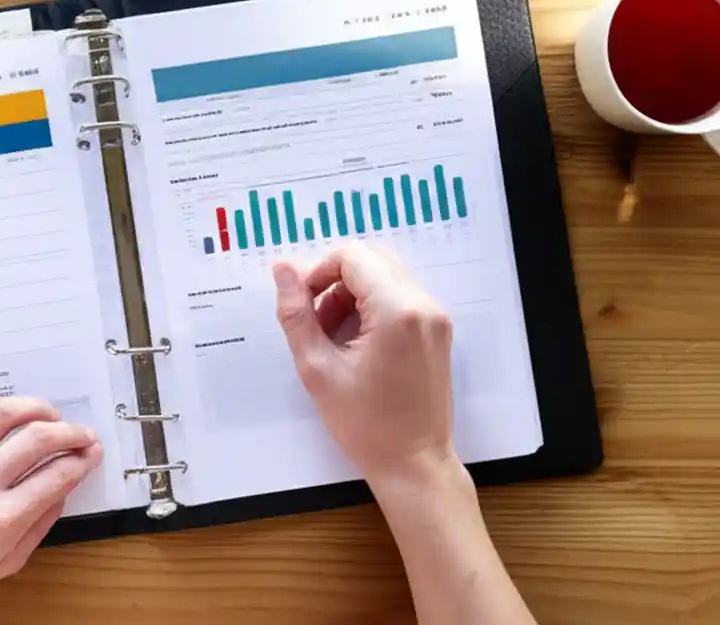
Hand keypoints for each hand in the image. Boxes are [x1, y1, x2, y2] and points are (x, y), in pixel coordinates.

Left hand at [0, 390, 102, 624]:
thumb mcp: (0, 567)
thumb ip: (37, 526)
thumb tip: (61, 489)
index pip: (58, 474)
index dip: (83, 459)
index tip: (89, 453)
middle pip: (39, 438)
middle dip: (71, 432)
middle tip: (77, 434)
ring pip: (1, 413)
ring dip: (34, 407)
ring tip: (43, 414)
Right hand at [272, 241, 454, 489]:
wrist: (413, 462)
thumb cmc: (365, 424)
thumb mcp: (316, 367)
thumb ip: (296, 313)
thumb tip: (282, 269)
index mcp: (397, 310)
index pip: (352, 256)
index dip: (318, 271)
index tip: (302, 303)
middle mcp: (423, 305)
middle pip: (371, 259)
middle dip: (335, 280)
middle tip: (315, 318)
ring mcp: (435, 316)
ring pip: (385, 276)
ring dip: (352, 293)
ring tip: (331, 335)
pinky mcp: (437, 330)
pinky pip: (400, 296)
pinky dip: (372, 306)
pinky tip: (354, 341)